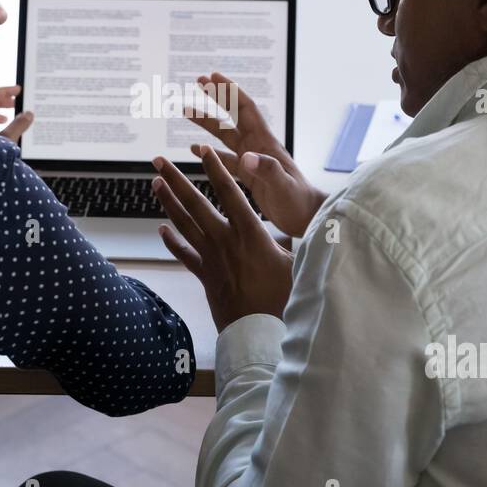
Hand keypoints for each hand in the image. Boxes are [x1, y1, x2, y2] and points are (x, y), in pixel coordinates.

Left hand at [151, 144, 293, 332]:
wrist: (258, 334)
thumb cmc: (283, 301)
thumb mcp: (298, 265)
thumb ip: (304, 242)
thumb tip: (331, 224)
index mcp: (250, 234)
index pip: (230, 194)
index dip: (216, 171)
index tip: (202, 152)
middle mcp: (226, 242)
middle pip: (195, 204)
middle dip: (176, 179)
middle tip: (158, 161)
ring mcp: (212, 258)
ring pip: (184, 224)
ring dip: (168, 202)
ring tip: (155, 183)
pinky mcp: (205, 276)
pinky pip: (184, 254)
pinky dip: (172, 240)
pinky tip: (162, 228)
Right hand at [184, 71, 327, 236]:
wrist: (306, 218)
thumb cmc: (298, 201)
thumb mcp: (282, 185)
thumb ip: (267, 170)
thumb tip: (246, 156)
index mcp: (264, 143)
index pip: (245, 108)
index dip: (229, 91)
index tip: (212, 76)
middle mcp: (257, 146)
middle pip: (232, 115)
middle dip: (216, 97)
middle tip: (198, 81)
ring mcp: (252, 160)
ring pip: (224, 135)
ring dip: (206, 122)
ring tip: (186, 110)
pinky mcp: (248, 176)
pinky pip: (224, 159)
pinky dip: (209, 153)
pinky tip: (195, 149)